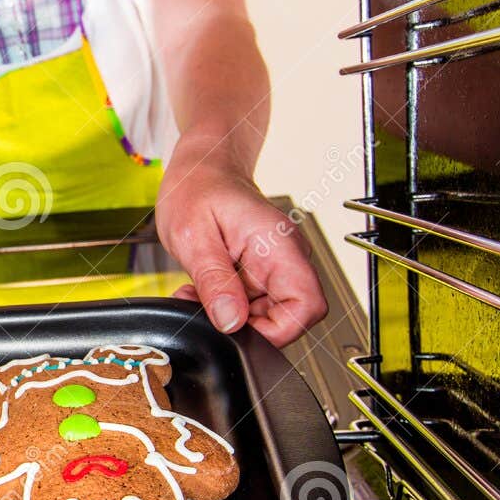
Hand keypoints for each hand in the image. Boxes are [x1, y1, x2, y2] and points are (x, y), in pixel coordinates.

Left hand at [155, 148, 327, 346]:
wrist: (200, 168)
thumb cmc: (197, 187)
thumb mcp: (192, 236)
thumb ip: (213, 281)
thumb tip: (230, 322)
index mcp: (279, 245)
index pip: (307, 306)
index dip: (277, 331)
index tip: (237, 329)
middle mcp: (285, 256)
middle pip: (289, 317)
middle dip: (244, 325)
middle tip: (205, 308)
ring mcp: (275, 265)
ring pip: (266, 314)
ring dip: (229, 315)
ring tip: (198, 294)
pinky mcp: (261, 271)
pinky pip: (251, 303)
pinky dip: (225, 305)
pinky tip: (203, 291)